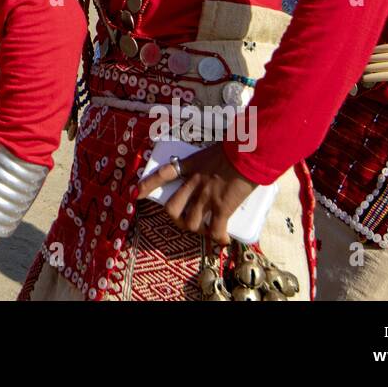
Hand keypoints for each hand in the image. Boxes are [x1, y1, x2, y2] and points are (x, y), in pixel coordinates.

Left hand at [136, 145, 257, 244]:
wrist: (250, 151)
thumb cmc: (238, 146)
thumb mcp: (215, 151)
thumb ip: (210, 163)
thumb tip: (219, 172)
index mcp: (191, 165)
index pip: (163, 174)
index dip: (147, 185)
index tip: (137, 193)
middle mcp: (194, 183)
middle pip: (172, 208)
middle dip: (176, 218)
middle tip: (186, 220)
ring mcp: (206, 197)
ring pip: (190, 223)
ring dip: (197, 229)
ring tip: (206, 230)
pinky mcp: (222, 207)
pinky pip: (215, 230)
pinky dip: (218, 238)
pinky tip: (223, 240)